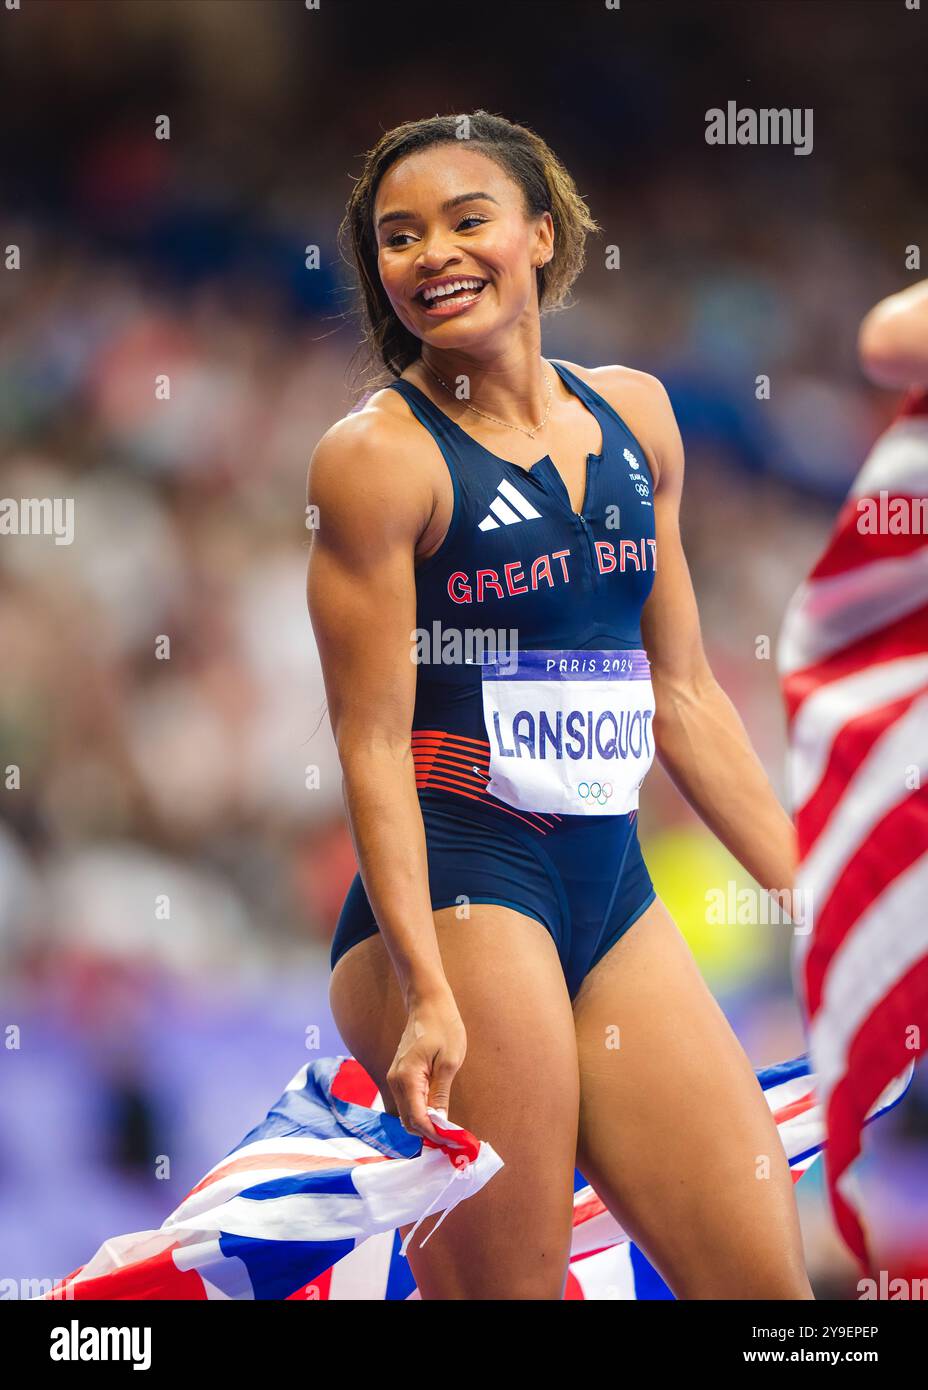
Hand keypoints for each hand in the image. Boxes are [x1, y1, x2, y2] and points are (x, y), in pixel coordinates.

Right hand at [387, 985, 466, 1142]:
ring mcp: (395, 1078)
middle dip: (429, 1133)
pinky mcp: (399, 1076)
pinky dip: (421, 1112)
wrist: (428, 1003)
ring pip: (407, 1113)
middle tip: (453, 1137)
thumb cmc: (443, 1027)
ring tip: (448, 1127)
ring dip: (425, 1124)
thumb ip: (441, 1094)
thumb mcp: (449, 1061)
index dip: (434, 1134)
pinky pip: (408, 1102)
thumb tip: (440, 1123)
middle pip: (408, 1121)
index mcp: (407, 1078)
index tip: (453, 1141)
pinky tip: (438, 1112)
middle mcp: (395, 1081)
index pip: (417, 1119)